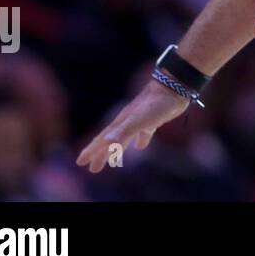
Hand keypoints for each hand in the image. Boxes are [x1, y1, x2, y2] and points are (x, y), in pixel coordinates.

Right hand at [75, 79, 191, 173]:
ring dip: (117, 149)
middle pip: (110, 140)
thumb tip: (107, 144)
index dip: (92, 151)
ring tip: (113, 160)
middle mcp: (127, 121)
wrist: (174, 86)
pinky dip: (140, 140)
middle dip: (101, 154)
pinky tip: (141, 145)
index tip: (80, 163)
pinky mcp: (154, 119)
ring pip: (124, 137)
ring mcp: (140, 120)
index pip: (102, 140)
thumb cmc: (156, 104)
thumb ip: (123, 132)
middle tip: (93, 169)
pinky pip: (143, 132)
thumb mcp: (139, 120)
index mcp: (121, 123)